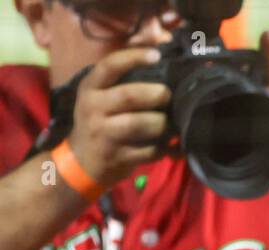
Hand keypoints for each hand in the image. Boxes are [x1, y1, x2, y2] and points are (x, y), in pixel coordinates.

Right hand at [66, 47, 170, 187]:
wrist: (82, 161)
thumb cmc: (100, 122)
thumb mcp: (100, 97)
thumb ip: (122, 81)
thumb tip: (159, 59)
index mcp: (90, 88)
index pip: (110, 66)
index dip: (134, 57)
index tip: (156, 55)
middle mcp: (93, 108)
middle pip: (130, 96)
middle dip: (157, 94)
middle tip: (169, 96)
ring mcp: (104, 134)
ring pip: (142, 124)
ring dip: (164, 124)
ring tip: (172, 124)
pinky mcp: (117, 157)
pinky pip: (149, 150)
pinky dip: (165, 149)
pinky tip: (170, 146)